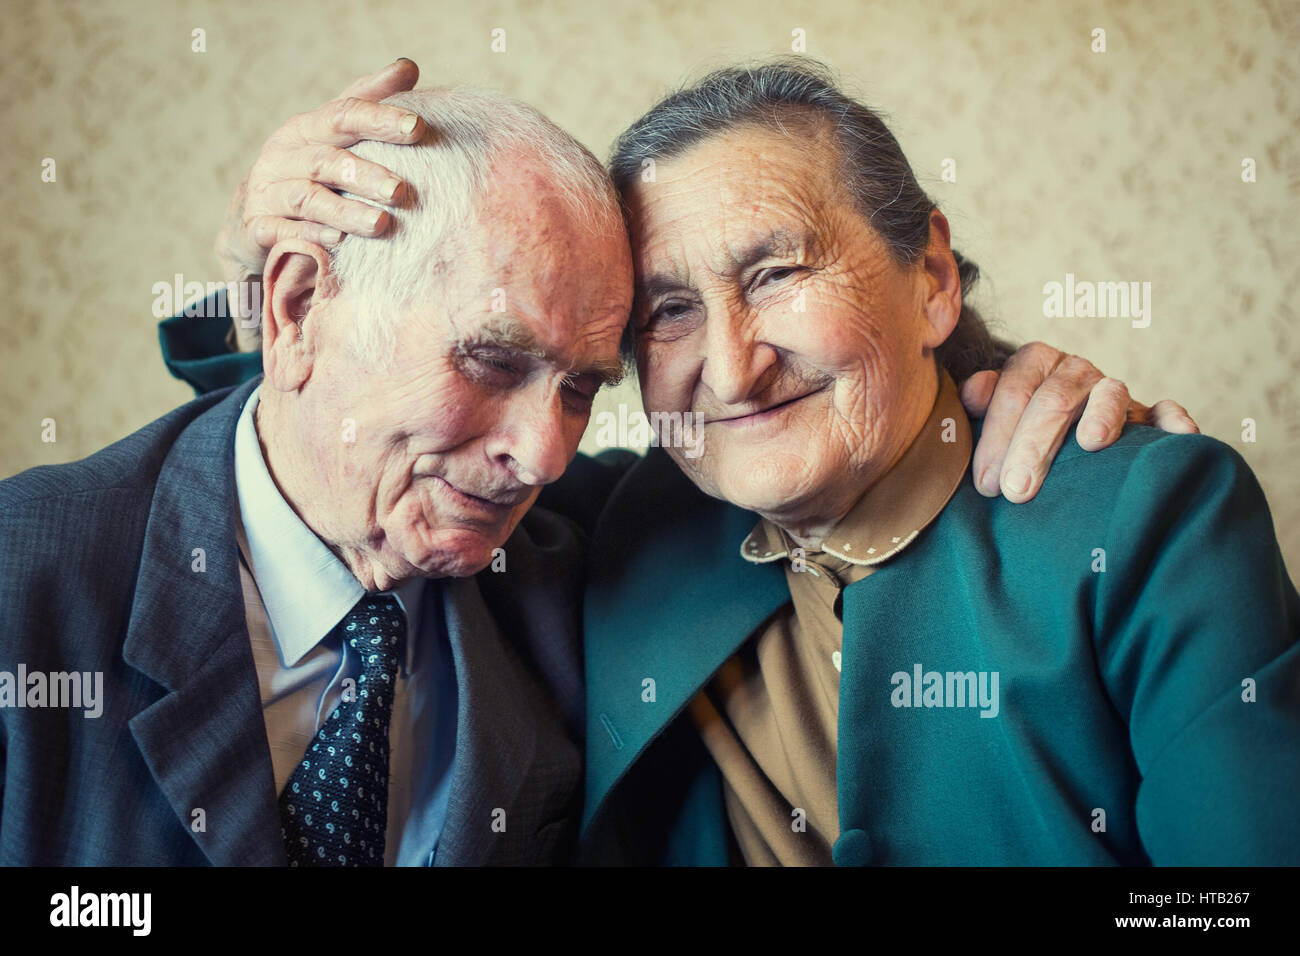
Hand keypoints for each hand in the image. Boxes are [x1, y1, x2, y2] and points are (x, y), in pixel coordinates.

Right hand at [215, 58, 424, 346]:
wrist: (253, 221)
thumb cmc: (309, 172)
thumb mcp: (334, 136)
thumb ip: (368, 102)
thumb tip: (409, 67)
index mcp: (306, 129)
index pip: (343, 115)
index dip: (380, 119)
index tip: (417, 127)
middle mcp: (283, 156)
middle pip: (325, 160)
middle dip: (365, 174)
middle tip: (401, 191)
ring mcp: (267, 192)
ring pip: (306, 199)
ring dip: (344, 212)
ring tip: (381, 224)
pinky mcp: (257, 228)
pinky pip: (281, 232)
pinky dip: (309, 238)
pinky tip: (338, 245)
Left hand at [959, 342, 1198, 502]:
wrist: (1055, 428)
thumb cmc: (1015, 429)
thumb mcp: (992, 414)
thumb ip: (981, 403)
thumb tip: (972, 395)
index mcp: (1034, 363)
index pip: (1014, 389)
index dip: (998, 435)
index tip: (987, 484)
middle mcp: (1075, 371)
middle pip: (1056, 398)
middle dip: (1033, 444)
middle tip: (1017, 490)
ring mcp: (1113, 391)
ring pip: (1109, 394)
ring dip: (1102, 416)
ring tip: (1092, 443)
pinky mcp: (1148, 414)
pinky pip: (1165, 412)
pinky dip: (1173, 421)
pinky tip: (1180, 437)